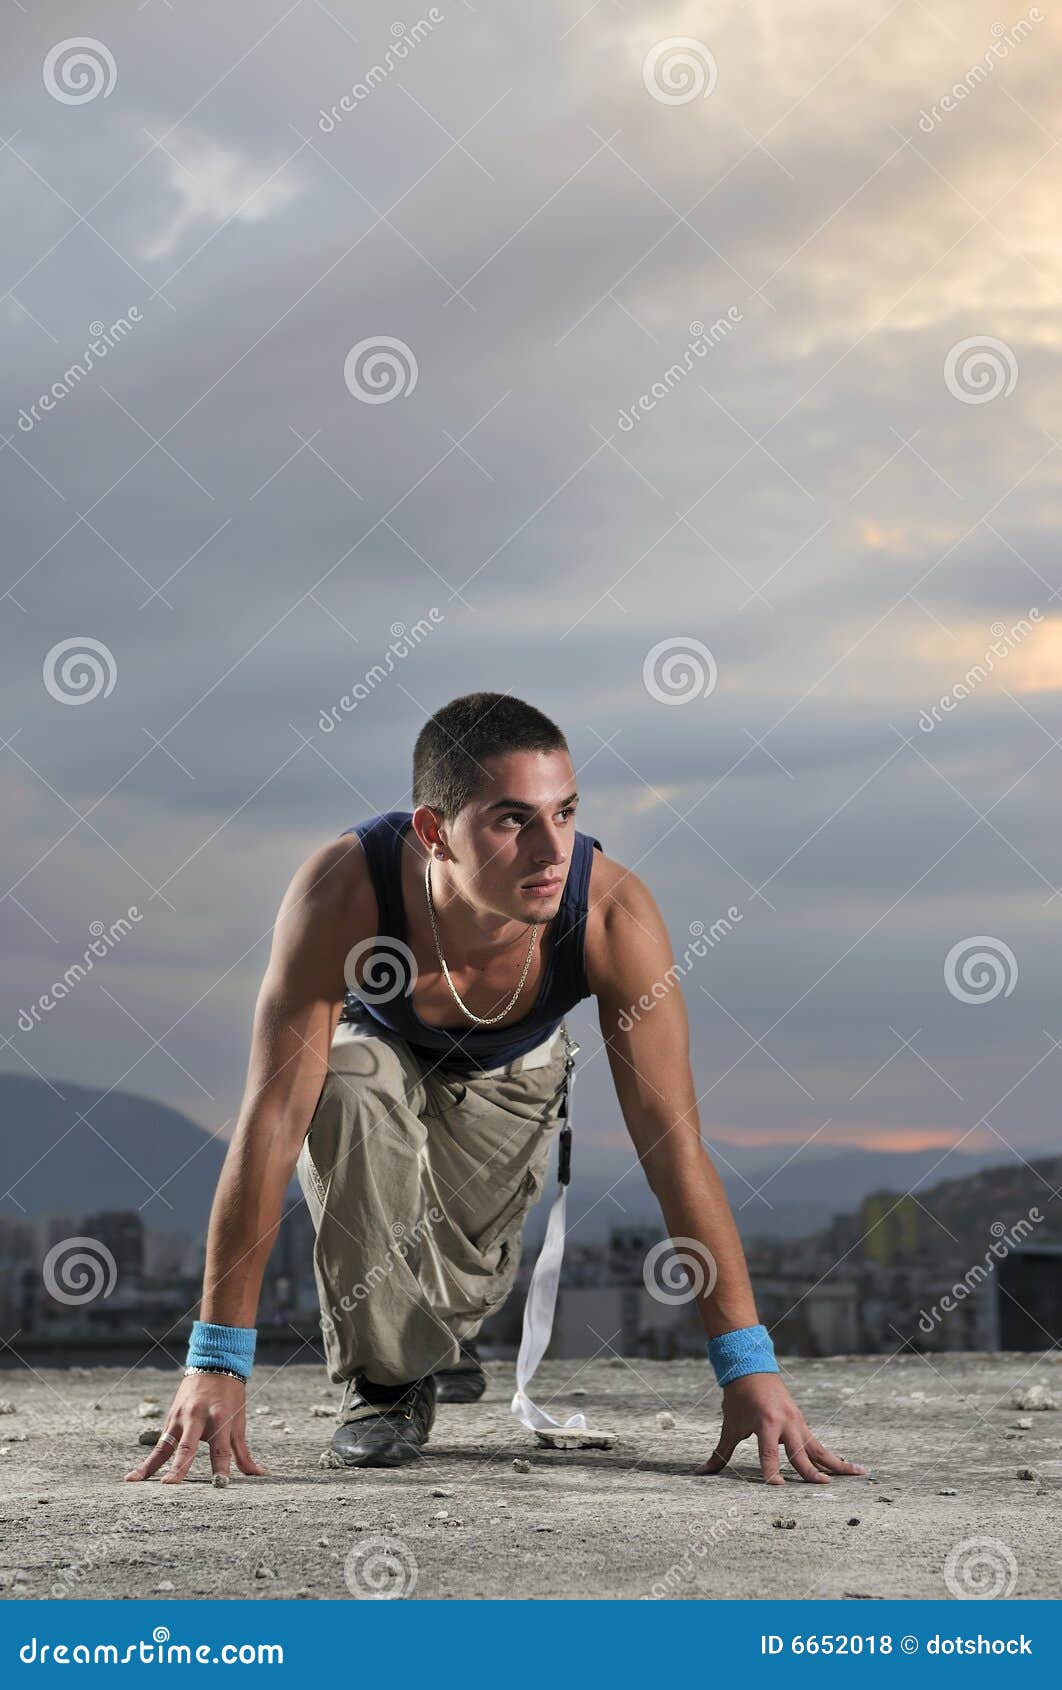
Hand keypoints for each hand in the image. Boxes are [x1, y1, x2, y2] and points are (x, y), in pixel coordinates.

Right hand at [123, 1372, 267, 1485]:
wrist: (215, 1364)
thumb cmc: (230, 1398)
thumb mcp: (238, 1422)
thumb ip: (243, 1452)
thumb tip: (259, 1474)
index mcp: (220, 1417)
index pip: (221, 1448)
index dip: (221, 1467)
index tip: (220, 1485)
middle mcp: (198, 1416)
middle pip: (188, 1445)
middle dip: (180, 1465)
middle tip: (170, 1485)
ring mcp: (181, 1417)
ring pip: (165, 1445)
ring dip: (152, 1465)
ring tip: (137, 1483)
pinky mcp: (170, 1420)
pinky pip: (158, 1445)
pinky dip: (146, 1462)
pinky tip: (132, 1478)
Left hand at [694, 1372, 868, 1485]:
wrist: (751, 1366)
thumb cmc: (738, 1398)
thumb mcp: (729, 1425)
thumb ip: (720, 1453)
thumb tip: (701, 1473)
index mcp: (766, 1423)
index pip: (769, 1454)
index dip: (771, 1472)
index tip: (776, 1488)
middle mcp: (786, 1423)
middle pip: (800, 1453)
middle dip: (811, 1471)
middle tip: (824, 1487)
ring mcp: (798, 1423)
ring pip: (819, 1448)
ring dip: (838, 1463)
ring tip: (861, 1474)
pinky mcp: (802, 1423)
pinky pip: (818, 1444)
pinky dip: (832, 1456)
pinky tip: (848, 1467)